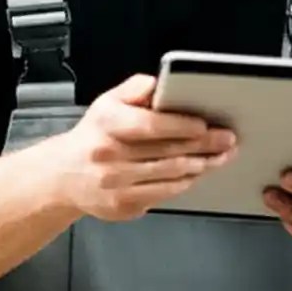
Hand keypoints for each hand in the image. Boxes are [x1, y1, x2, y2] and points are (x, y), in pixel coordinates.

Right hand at [49, 74, 236, 221]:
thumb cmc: (94, 136)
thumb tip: (161, 84)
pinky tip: (196, 172)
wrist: (64, 176)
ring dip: (201, 165)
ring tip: (220, 156)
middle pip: (168, 151)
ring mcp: (116, 184)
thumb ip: (135, 89)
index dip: (181, 125)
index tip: (205, 124)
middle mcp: (109, 155)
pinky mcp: (124, 206)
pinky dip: (185, 182)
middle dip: (204, 145)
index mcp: (107, 125)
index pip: (150, 125)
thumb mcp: (107, 103)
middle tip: (226, 139)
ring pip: (171, 174)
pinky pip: (165, 194)